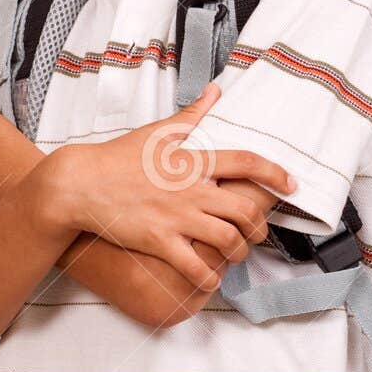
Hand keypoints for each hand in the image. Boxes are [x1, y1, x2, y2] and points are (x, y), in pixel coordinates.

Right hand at [45, 83, 296, 290]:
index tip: (290, 184)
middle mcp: (191, 190)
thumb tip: (215, 92)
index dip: (275, 174)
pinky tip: (210, 280)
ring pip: (228, 240)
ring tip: (236, 255)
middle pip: (245, 210)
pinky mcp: (160, 241)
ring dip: (239, 252)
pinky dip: (209, 277)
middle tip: (257, 232)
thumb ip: (192, 115)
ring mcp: (177, 217)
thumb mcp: (158, 132)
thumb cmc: (117, 158)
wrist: (81, 184)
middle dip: (259, 226)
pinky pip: (195, 265)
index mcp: (193, 161)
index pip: (246, 163)